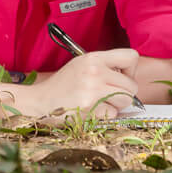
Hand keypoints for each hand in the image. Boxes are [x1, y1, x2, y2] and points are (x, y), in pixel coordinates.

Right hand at [1, 48, 139, 121]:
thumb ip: (104, 67)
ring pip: (126, 100)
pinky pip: (113, 114)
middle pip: (131, 85)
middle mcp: (95, 71)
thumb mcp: (81, 66)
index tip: (121, 77)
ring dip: (116, 106)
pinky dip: (104, 116)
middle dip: (124, 94)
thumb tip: (130, 78)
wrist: (39, 102)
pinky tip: (90, 111)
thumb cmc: (62, 86)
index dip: (130, 70)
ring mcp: (93, 89)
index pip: (131, 56)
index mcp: (94, 58)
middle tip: (108, 95)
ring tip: (98, 103)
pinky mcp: (90, 107)